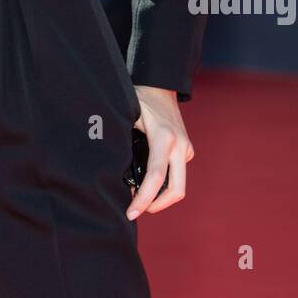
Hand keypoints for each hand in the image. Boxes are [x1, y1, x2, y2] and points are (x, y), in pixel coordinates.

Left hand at [126, 86, 193, 217]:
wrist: (161, 85)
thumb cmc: (140, 99)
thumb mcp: (127, 117)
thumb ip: (123, 142)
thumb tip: (110, 170)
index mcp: (164, 137)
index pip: (155, 177)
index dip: (143, 199)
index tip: (130, 213)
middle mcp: (180, 145)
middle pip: (176, 190)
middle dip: (156, 206)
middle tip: (135, 211)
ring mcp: (186, 148)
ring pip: (178, 185)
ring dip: (160, 197)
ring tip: (137, 197)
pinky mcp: (186, 150)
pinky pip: (177, 174)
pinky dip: (163, 184)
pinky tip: (146, 183)